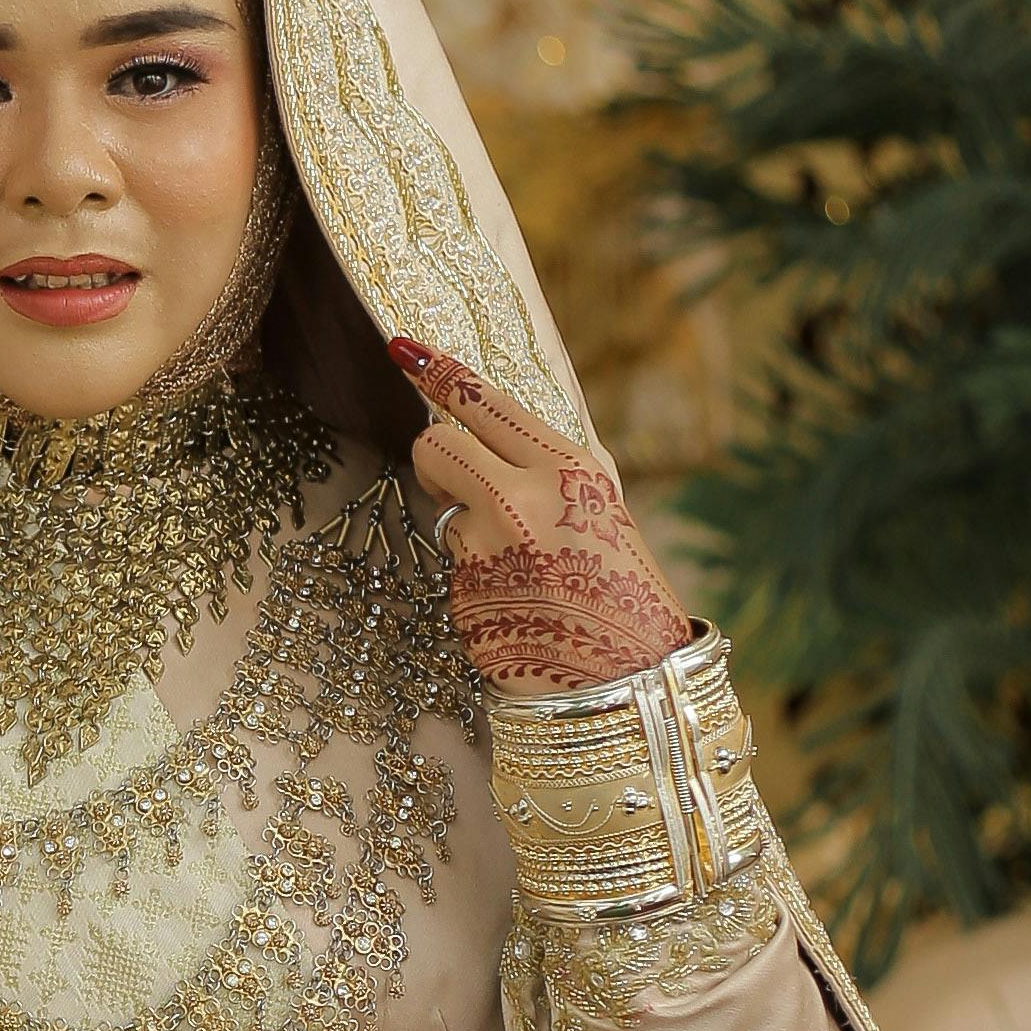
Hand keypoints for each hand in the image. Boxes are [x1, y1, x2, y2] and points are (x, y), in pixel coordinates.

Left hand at [394, 342, 692, 696]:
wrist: (622, 678)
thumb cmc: (622, 588)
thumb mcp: (602, 507)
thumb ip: (549, 465)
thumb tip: (494, 427)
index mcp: (565, 469)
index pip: (485, 403)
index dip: (442, 375)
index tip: (408, 351)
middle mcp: (519, 500)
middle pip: (435, 445)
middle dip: (436, 454)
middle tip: (455, 474)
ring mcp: (483, 549)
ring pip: (442, 509)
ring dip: (464, 523)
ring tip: (517, 557)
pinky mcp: (461, 594)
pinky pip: (454, 563)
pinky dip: (475, 572)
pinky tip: (514, 596)